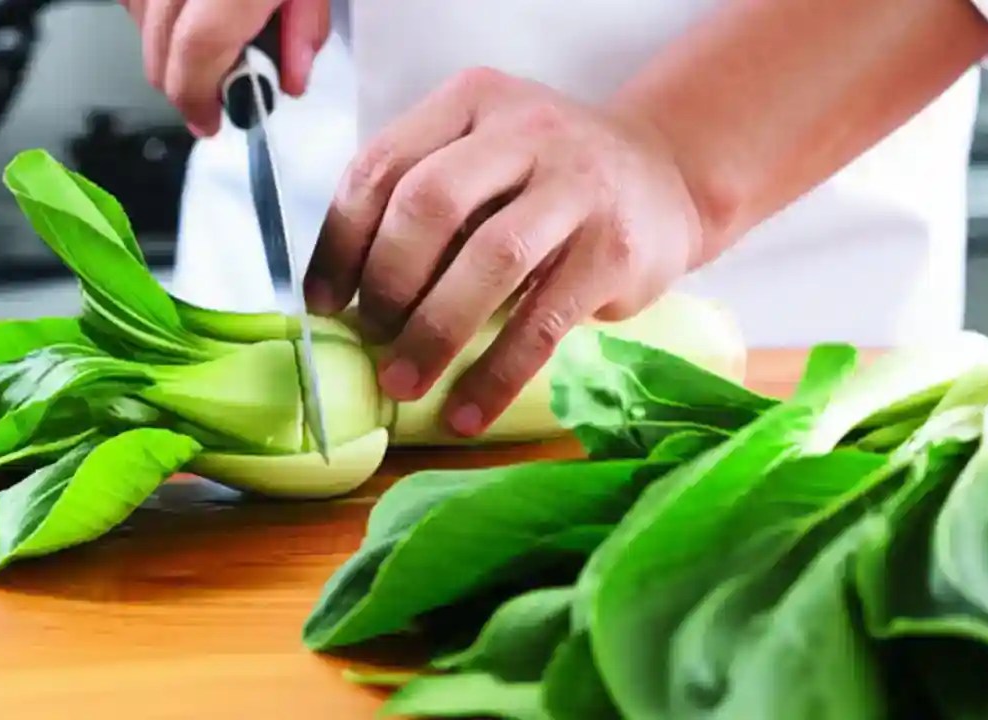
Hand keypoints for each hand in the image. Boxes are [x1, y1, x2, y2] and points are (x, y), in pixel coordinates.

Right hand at [118, 0, 329, 134]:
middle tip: (211, 96)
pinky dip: (151, 13)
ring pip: (138, 18)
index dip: (197, 96)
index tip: (208, 123)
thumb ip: (304, 27)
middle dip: (183, 82)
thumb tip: (290, 82)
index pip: (199, 47)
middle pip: (160, 42)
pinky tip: (181, 13)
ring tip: (205, 42)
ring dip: (165, 44)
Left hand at [303, 67, 710, 436]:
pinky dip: (495, 375)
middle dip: (385, 284)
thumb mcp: (482, 157)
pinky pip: (541, 322)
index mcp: (471, 100)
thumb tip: (343, 299)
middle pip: (427, 205)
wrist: (665, 179)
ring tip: (404, 382)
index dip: (339, 243)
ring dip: (433, 334)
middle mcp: (525, 130)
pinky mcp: (615, 249)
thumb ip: (422, 201)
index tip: (322, 303)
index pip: (380, 166)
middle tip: (371, 338)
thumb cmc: (546, 181)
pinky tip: (467, 412)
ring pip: (487, 261)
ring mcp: (578, 186)